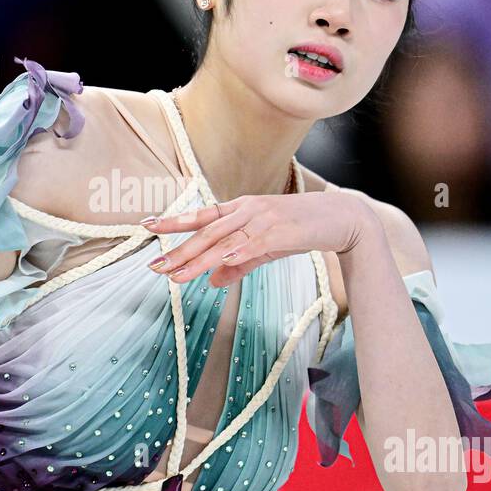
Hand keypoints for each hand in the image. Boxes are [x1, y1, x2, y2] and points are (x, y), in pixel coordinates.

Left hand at [140, 189, 376, 287]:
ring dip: (198, 259)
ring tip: (177, 276)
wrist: (341, 218)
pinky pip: (252, 244)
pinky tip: (217, 264)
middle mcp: (248, 209)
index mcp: (241, 209)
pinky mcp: (280, 231)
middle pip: (206, 232)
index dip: (175, 221)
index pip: (201, 216)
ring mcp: (263, 219)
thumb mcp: (265, 247)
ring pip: (223, 240)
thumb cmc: (300, 229)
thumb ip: (238, 264)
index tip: (149, 227)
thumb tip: (212, 281)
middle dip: (179, 250)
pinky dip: (234, 253)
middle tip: (155, 267)